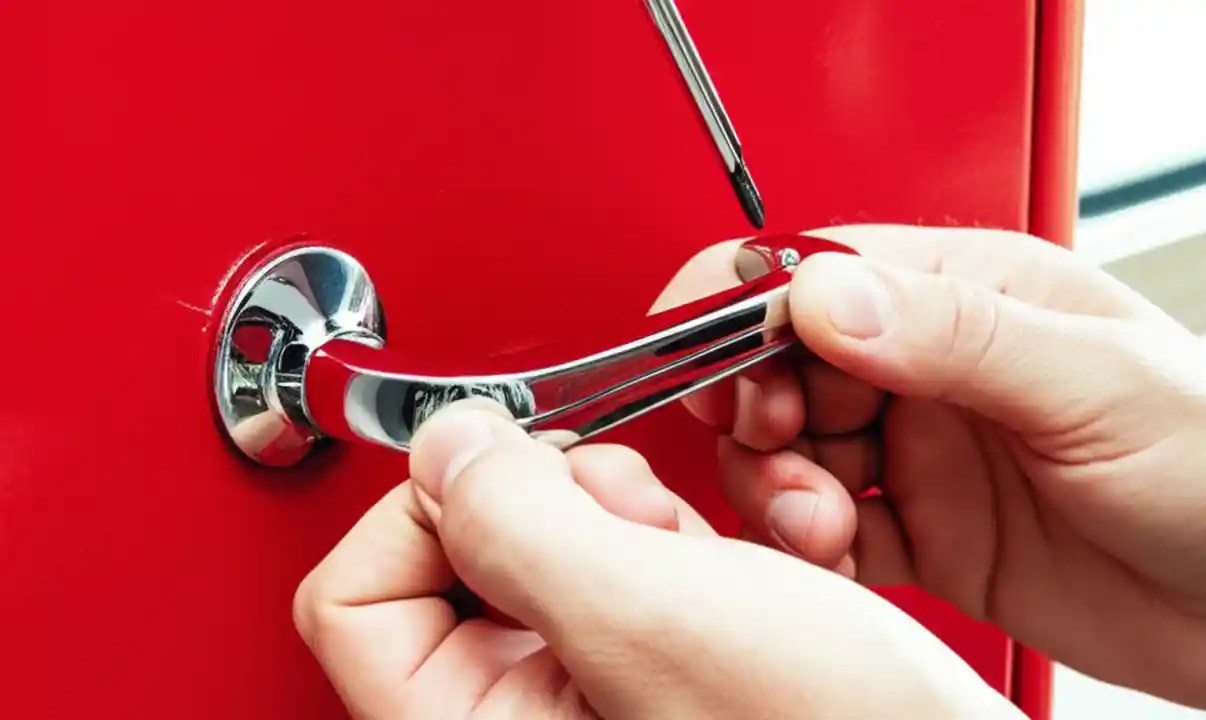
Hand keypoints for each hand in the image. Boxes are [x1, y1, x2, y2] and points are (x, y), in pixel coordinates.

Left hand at [293, 400, 1020, 718]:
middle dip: (552, 501)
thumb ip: (516, 521)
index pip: (351, 599)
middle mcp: (524, 713)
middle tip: (619, 505)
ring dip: (630, 507)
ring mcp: (588, 684)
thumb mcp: (652, 615)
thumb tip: (447, 443)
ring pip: (543, 536)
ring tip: (696, 541)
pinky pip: (617, 549)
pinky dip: (673, 525)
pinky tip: (727, 553)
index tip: (494, 469)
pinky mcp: (650, 649)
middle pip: (450, 551)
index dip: (416, 511)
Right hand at [657, 225, 1205, 709]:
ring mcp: (926, 453)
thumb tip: (826, 297)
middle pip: (786, 366)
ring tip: (822, 525)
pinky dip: (809, 551)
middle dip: (756, 410)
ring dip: (780, 489)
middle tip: (780, 452)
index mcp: (975, 299)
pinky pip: (829, 533)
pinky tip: (835, 561)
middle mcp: (936, 371)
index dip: (746, 306)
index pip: (824, 271)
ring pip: (792, 454)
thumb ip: (959, 339)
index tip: (697, 353)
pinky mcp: (926, 533)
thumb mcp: (1097, 386)